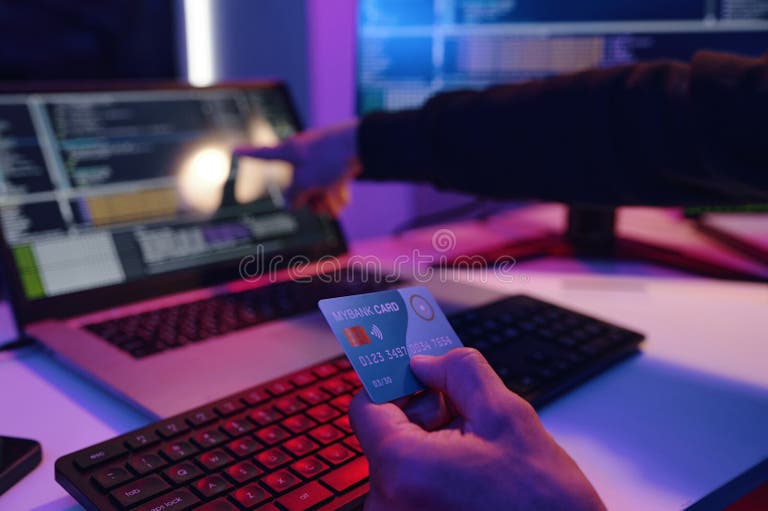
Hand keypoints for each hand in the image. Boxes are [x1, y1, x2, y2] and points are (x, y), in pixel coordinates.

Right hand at [233, 120, 359, 215]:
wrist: (365, 145)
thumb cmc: (332, 158)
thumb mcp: (307, 181)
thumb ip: (293, 195)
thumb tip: (289, 204)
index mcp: (289, 152)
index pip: (263, 154)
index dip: (247, 154)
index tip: (233, 150)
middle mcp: (302, 155)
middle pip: (297, 186)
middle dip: (309, 199)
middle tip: (322, 202)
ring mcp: (320, 160)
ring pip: (316, 190)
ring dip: (325, 200)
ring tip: (337, 199)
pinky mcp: (337, 165)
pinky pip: (330, 186)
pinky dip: (336, 193)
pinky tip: (344, 194)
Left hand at [349, 348, 605, 510]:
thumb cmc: (543, 501)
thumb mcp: (506, 416)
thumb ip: (458, 372)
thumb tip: (426, 362)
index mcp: (403, 470)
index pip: (367, 406)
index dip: (396, 383)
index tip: (418, 374)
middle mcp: (389, 503)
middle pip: (386, 433)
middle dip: (424, 415)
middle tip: (466, 414)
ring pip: (402, 458)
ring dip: (433, 443)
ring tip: (478, 453)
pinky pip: (410, 485)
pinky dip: (434, 470)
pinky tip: (471, 475)